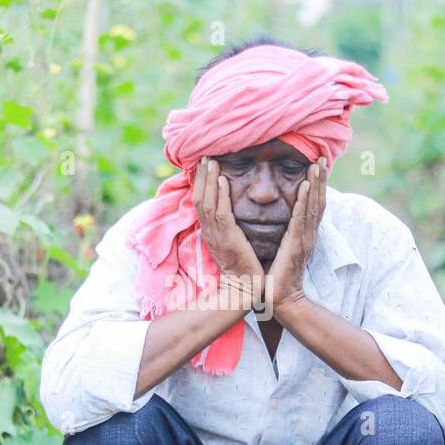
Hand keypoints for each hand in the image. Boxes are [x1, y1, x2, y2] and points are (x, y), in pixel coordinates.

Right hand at [193, 156, 261, 283]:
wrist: (245, 289)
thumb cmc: (243, 267)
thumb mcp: (232, 243)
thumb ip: (229, 227)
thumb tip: (230, 210)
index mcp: (210, 232)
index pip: (200, 202)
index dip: (201, 183)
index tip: (205, 164)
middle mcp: (209, 232)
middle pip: (199, 198)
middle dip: (202, 176)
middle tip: (205, 155)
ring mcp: (216, 235)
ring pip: (207, 202)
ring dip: (209, 179)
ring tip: (211, 160)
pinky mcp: (228, 239)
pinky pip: (221, 212)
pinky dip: (221, 194)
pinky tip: (223, 179)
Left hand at [265, 157, 326, 316]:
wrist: (280, 298)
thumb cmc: (277, 275)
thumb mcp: (281, 248)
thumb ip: (283, 233)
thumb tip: (276, 220)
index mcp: (304, 234)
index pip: (313, 204)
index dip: (316, 185)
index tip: (316, 166)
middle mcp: (308, 233)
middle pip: (318, 200)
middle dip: (320, 178)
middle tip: (321, 157)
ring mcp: (305, 238)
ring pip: (313, 205)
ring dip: (316, 184)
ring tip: (317, 164)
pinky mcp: (296, 244)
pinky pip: (301, 219)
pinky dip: (305, 202)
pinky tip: (306, 187)